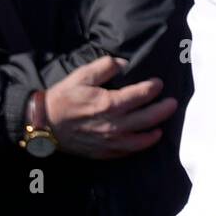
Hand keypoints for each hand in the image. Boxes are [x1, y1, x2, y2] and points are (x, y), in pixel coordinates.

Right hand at [44, 56, 176, 159]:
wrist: (42, 123)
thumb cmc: (63, 97)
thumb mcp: (82, 75)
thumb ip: (105, 66)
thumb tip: (124, 63)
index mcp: (109, 103)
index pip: (140, 95)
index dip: (153, 88)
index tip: (158, 83)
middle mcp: (112, 124)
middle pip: (146, 118)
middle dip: (162, 110)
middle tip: (173, 103)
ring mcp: (107, 140)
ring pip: (138, 140)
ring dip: (153, 133)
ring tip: (162, 127)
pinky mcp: (101, 152)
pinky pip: (124, 152)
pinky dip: (136, 147)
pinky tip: (142, 142)